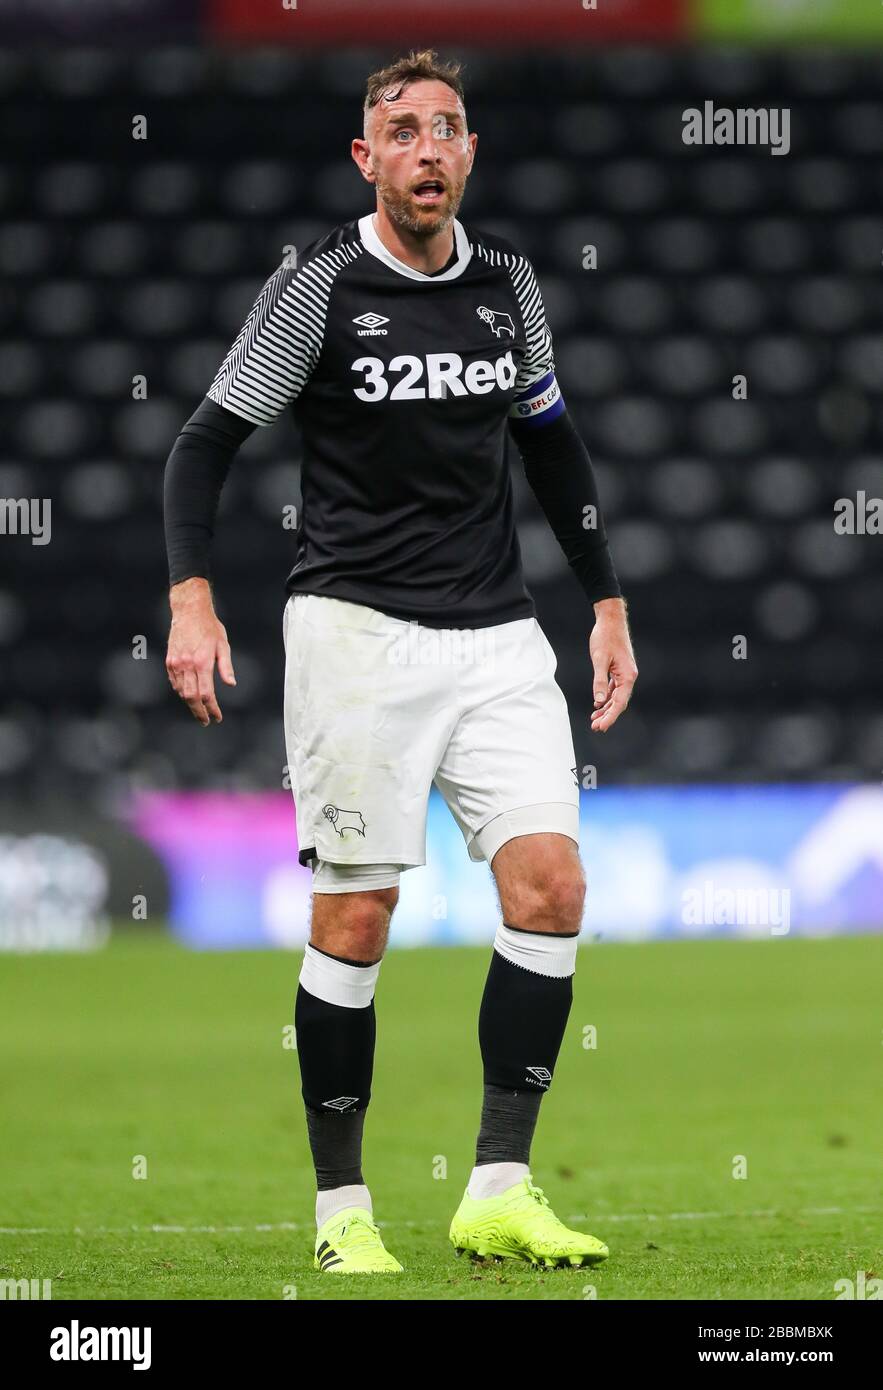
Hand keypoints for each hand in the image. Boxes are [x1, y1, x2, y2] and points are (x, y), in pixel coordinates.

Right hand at [165, 577, 235, 725]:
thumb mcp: (223, 645)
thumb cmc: (209, 627)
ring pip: (181, 692)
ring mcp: (176, 663)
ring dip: (190, 703)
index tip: (217, 717)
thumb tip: (231, 684)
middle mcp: (187, 665)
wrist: (189, 611)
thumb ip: (226, 667)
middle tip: (206, 720)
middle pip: (192, 697)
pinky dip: (181, 692)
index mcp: (202, 663)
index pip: (206, 694)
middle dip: (199, 712)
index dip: (212, 709)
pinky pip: (174, 682)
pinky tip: (188, 695)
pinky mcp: (169, 660)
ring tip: (199, 710)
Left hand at [589, 597, 636, 732]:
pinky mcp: (618, 669)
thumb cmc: (606, 637)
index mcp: (627, 676)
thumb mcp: (599, 660)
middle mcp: (629, 676)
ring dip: (606, 708)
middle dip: (608, 716)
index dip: (610, 717)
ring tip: (594, 719)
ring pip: (616, 696)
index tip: (601, 727)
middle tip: (595, 727)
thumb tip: (599, 701)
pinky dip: (606, 697)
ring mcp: (624, 673)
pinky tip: (598, 704)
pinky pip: (613, 688)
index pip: (619, 702)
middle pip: (619, 702)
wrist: (610, 620)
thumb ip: (599, 681)